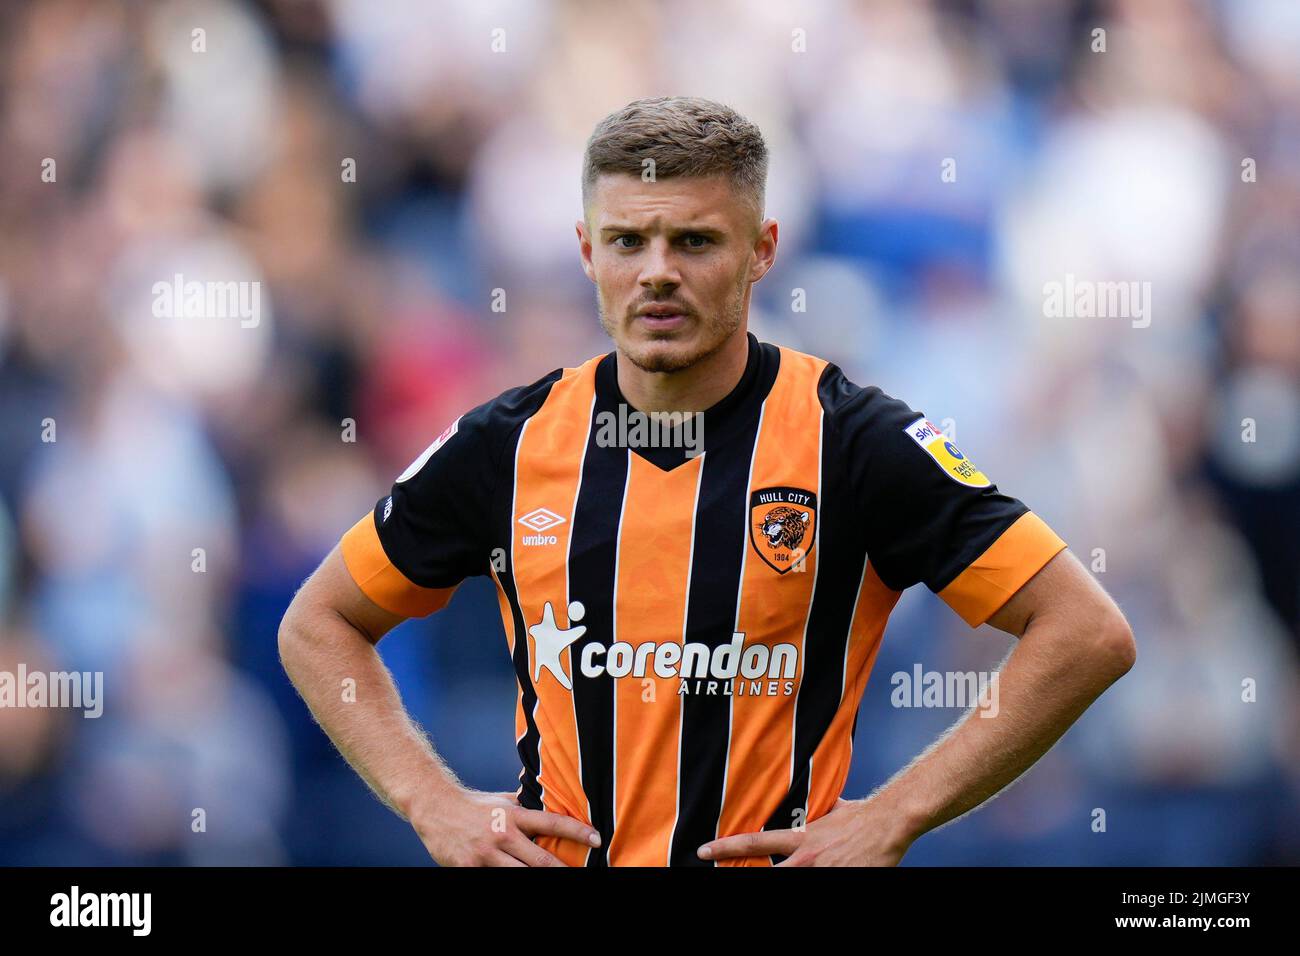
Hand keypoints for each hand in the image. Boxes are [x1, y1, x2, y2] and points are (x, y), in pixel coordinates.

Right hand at [410, 786, 600, 865]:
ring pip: (520, 876)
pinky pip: (494, 881)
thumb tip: (548, 797)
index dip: (577, 831)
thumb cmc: (474, 805)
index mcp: (514, 816)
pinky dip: (505, 882)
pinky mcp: (469, 869)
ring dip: (538, 880)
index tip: (597, 838)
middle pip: (540, 860)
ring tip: (556, 880)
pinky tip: (513, 880)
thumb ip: (525, 805)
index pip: (552, 823)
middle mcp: (503, 835)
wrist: (434, 807)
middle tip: (580, 874)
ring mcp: (486, 854)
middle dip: (562, 871)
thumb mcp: (502, 801)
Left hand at [696, 797, 913, 865]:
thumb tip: (813, 798)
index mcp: (800, 837)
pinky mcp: (839, 881)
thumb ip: (817, 808)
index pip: (754, 842)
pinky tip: (821, 874)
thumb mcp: (832, 808)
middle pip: (768, 874)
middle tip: (724, 874)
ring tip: (776, 875)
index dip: (726, 847)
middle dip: (745, 875)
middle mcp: (806, 858)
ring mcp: (821, 873)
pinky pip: (816, 887)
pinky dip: (813, 881)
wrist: (888, 823)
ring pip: (788, 881)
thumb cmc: (863, 815)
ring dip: (781, 878)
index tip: (704, 850)